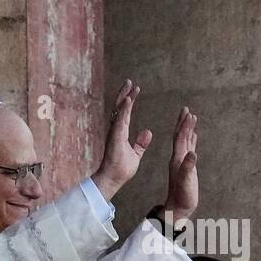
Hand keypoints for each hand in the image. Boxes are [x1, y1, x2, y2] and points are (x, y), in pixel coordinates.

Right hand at [92, 80, 150, 200]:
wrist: (113, 179)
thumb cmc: (121, 169)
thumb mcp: (136, 154)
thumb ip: (140, 143)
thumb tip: (148, 132)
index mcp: (120, 133)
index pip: (125, 113)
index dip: (129, 101)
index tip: (134, 90)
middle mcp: (116, 130)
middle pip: (119, 107)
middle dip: (125, 93)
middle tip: (130, 82)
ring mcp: (114, 132)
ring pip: (118, 110)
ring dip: (124, 96)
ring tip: (130, 84)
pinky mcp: (115, 136)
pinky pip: (120, 119)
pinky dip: (124, 108)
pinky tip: (128, 99)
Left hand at [162, 107, 197, 222]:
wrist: (178, 209)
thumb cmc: (183, 197)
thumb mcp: (186, 182)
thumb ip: (188, 167)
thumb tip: (192, 152)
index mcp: (177, 160)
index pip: (180, 139)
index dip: (185, 126)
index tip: (189, 114)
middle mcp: (178, 159)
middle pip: (180, 137)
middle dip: (183, 123)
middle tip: (186, 109)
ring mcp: (182, 163)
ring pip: (184, 141)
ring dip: (187, 129)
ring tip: (191, 117)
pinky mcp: (187, 167)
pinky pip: (189, 150)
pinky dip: (191, 140)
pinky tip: (193, 135)